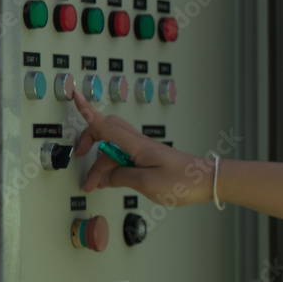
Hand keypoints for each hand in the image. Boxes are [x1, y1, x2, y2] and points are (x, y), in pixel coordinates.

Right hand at [72, 91, 214, 206]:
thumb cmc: (183, 181)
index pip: (105, 125)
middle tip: (80, 156)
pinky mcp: (149, 158)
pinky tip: (111, 181)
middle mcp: (139, 144)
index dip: (88, 110)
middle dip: (89, 140)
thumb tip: (103, 176)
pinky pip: (124, 156)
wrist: (207, 181)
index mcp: (137, 146)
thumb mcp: (147, 184)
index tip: (74, 96)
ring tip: (95, 185)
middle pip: (106, 131)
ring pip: (113, 148)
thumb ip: (120, 178)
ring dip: (101, 164)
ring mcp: (144, 150)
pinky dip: (112, 167)